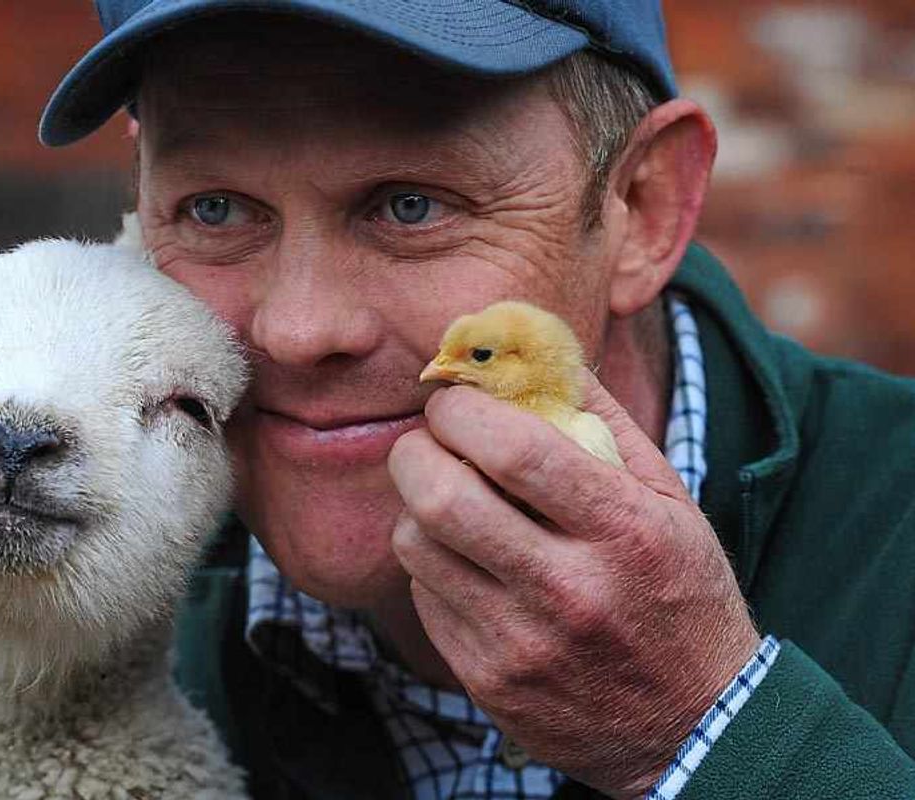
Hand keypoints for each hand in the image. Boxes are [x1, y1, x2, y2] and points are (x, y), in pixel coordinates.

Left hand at [387, 372, 760, 798]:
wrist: (694, 727)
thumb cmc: (679, 592)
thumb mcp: (669, 501)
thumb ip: (602, 421)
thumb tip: (535, 350)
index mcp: (625, 532)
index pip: (513, 447)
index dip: (462, 408)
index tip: (454, 400)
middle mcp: (571, 592)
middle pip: (442, 496)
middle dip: (415, 450)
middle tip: (428, 441)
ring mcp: (523, 645)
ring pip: (417, 545)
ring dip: (417, 506)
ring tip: (449, 500)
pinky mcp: (489, 682)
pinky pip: (423, 597)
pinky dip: (431, 563)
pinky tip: (466, 560)